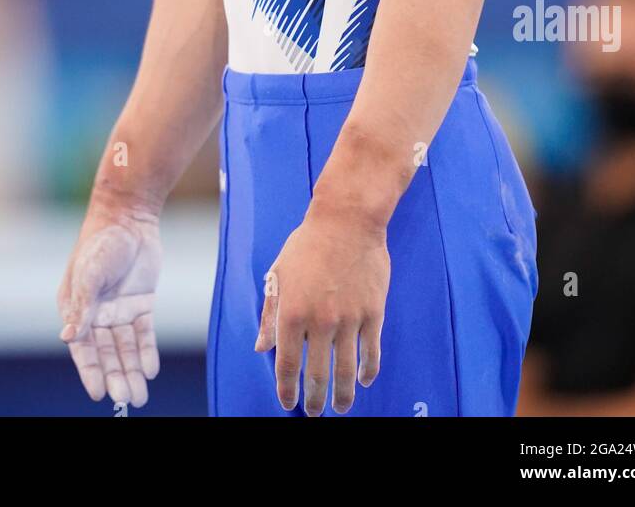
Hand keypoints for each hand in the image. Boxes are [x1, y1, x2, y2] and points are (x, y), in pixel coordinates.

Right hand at [57, 196, 162, 407]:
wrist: (129, 217)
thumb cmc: (100, 243)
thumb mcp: (89, 274)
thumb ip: (82, 307)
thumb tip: (69, 338)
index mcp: (76, 308)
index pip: (83, 348)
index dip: (90, 371)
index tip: (98, 394)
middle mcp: (97, 314)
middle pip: (107, 353)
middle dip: (115, 376)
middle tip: (125, 400)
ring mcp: (120, 310)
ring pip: (126, 348)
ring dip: (132, 370)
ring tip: (139, 396)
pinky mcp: (141, 303)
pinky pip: (144, 333)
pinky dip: (147, 352)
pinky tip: (151, 370)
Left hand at [255, 207, 389, 415]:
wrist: (347, 220)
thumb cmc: (307, 245)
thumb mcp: (279, 275)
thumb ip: (270, 315)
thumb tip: (261, 347)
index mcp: (291, 313)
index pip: (287, 365)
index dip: (287, 390)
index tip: (288, 404)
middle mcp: (320, 321)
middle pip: (318, 376)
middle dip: (315, 401)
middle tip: (315, 413)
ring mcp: (349, 319)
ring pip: (346, 371)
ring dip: (342, 396)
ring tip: (340, 408)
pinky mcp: (373, 312)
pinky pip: (371, 352)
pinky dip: (367, 371)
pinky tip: (363, 381)